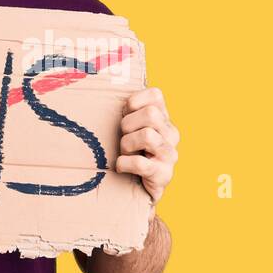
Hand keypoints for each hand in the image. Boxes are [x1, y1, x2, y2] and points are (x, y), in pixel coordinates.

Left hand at [115, 87, 178, 204]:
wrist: (138, 189)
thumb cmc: (128, 152)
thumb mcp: (128, 128)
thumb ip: (125, 110)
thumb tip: (101, 84)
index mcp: (164, 118)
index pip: (156, 94)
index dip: (134, 103)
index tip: (125, 116)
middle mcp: (172, 134)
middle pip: (151, 114)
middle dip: (128, 125)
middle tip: (123, 138)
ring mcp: (170, 155)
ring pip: (148, 136)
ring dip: (127, 145)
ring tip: (124, 153)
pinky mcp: (163, 175)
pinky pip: (142, 163)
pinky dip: (125, 164)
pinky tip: (121, 167)